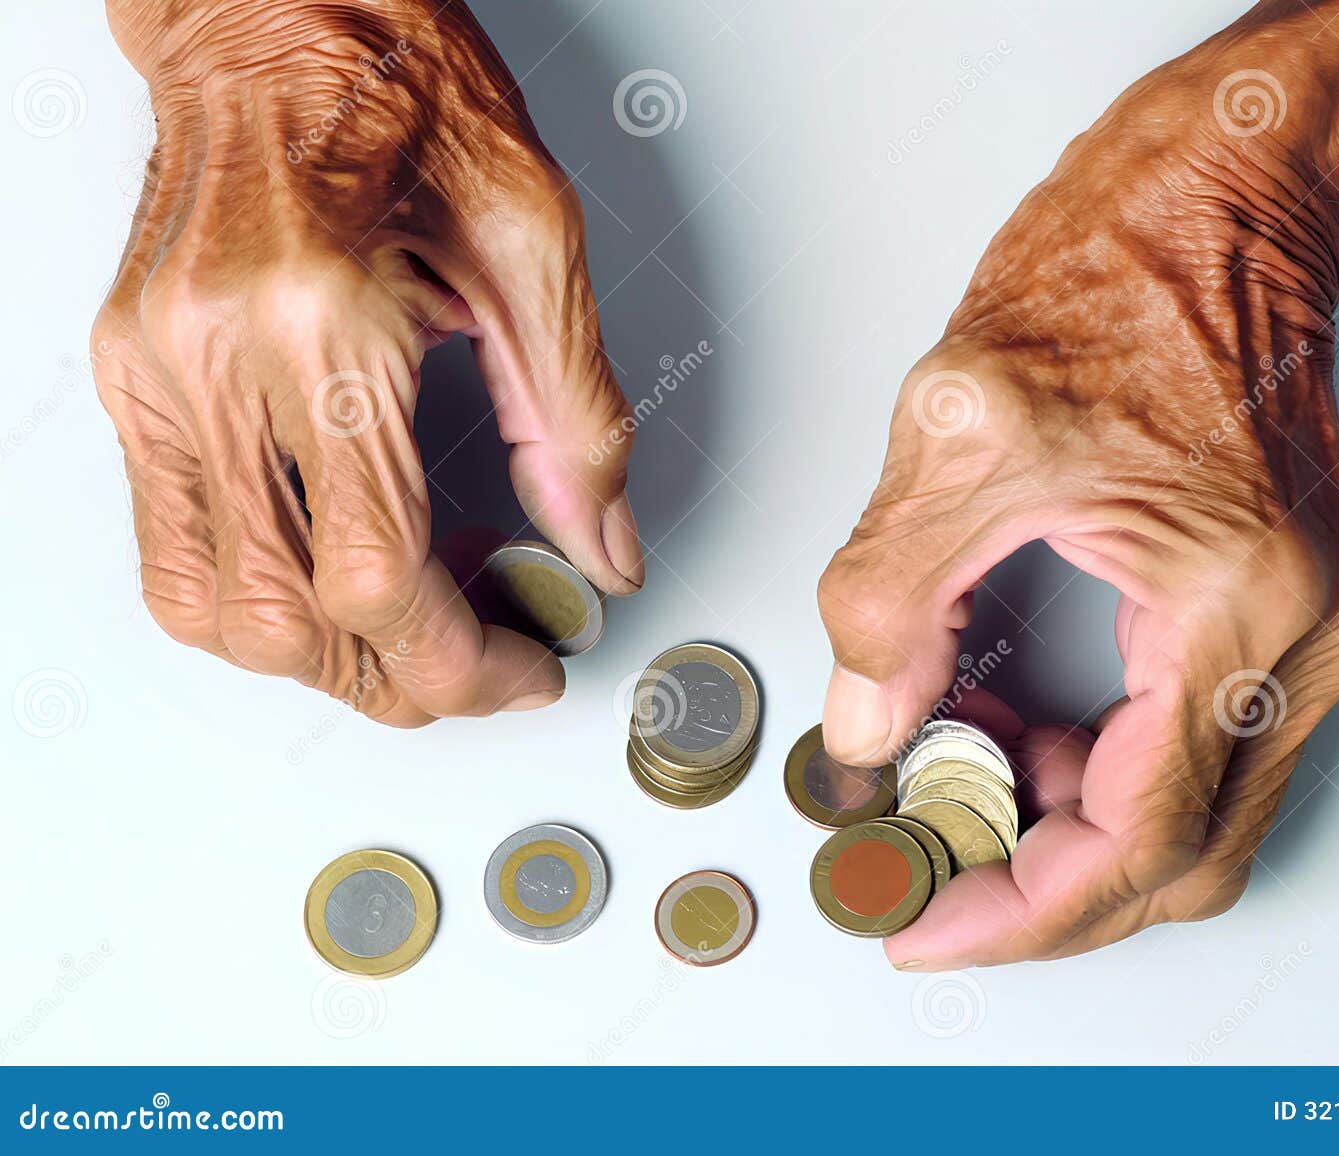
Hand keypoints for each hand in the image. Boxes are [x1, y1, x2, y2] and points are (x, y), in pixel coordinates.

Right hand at [93, 0, 642, 724]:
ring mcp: (153, 372)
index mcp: (318, 317)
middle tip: (484, 663)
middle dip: (399, 679)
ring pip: (211, 607)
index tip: (525, 666)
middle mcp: (211, 354)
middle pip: (287, 619)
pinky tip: (341, 576)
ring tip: (417, 631)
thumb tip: (603, 549)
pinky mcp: (130, 376)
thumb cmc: (404, 92)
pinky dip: (262, 600)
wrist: (283, 12)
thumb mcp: (535, 241)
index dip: (460, 661)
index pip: (375, 574)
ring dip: (326, 659)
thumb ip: (577, 419)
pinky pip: (170, 546)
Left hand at [818, 0, 1338, 965]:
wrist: (1205, 205)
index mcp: (1238, 603)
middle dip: (1045, 890)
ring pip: (1198, 816)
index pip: (1139, 839)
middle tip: (928, 881)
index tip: (924, 927)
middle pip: (1186, 859)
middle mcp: (1306, 636)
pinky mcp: (1287, 611)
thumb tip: (863, 731)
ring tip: (955, 776)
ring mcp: (1313, 628)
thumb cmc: (1109, 282)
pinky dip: (1099, 768)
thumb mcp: (959, 433)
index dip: (1021, 911)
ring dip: (1070, 828)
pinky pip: (1198, 748)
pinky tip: (1011, 724)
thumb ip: (894, 599)